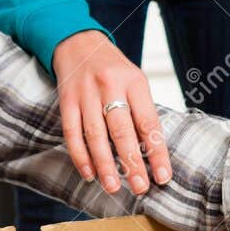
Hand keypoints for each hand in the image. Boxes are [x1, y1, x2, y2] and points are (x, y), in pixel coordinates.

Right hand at [51, 29, 171, 195]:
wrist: (78, 42)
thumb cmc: (113, 69)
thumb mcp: (134, 82)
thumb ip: (142, 112)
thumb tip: (152, 155)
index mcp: (134, 82)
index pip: (149, 123)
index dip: (157, 152)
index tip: (163, 177)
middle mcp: (110, 85)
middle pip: (122, 130)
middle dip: (132, 163)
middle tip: (140, 188)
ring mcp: (86, 93)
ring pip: (96, 134)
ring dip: (105, 164)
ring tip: (113, 187)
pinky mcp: (66, 100)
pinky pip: (72, 132)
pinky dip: (80, 155)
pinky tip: (89, 173)